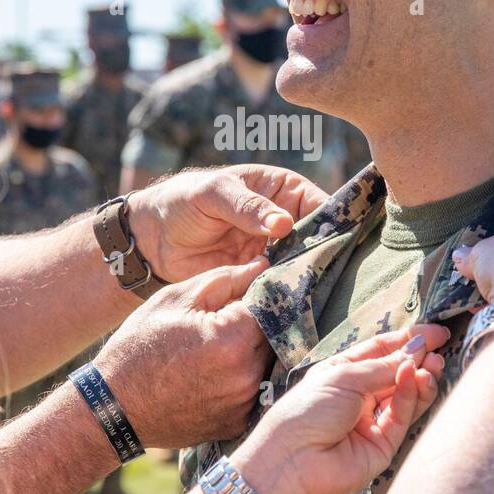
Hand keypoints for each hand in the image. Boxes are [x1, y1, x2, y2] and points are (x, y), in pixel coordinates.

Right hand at [94, 256, 272, 448]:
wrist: (115, 407)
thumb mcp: (175, 299)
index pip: (269, 302)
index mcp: (233, 338)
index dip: (258, 292)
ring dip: (252, 349)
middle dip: (257, 322)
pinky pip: (255, 389)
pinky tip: (214, 372)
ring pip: (266, 362)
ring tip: (216, 347)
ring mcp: (244, 402)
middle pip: (273, 334)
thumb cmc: (139, 346)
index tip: (245, 291)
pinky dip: (243, 377)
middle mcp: (247, 374)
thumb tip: (262, 265)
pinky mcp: (239, 422)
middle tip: (226, 319)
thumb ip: (225, 279)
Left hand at [128, 165, 328, 283]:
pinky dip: (286, 294)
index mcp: (282, 190)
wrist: (153, 237)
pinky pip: (280, 285)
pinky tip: (292, 303)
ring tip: (313, 292)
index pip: (320, 204)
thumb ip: (247, 207)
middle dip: (323, 256)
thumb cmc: (183, 200)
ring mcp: (274, 251)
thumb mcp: (213, 194)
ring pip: (302, 266)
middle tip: (330, 274)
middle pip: (317, 239)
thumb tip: (284, 224)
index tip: (339, 243)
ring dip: (306, 278)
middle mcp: (285, 220)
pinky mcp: (260, 276)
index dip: (332, 223)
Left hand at [231, 325, 448, 493]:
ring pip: (406, 395)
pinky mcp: (384, 445)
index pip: (382, 351)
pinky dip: (411, 395)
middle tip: (441, 347)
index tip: (436, 332)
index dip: (408, 340)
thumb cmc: (305, 411)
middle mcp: (360, 396)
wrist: (291, 463)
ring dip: (421, 377)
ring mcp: (372, 421)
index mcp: (343, 373)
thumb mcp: (343, 377)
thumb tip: (416, 349)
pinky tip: (416, 378)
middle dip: (419, 358)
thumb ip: (383, 366)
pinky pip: (403, 416)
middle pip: (397, 372)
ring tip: (434, 364)